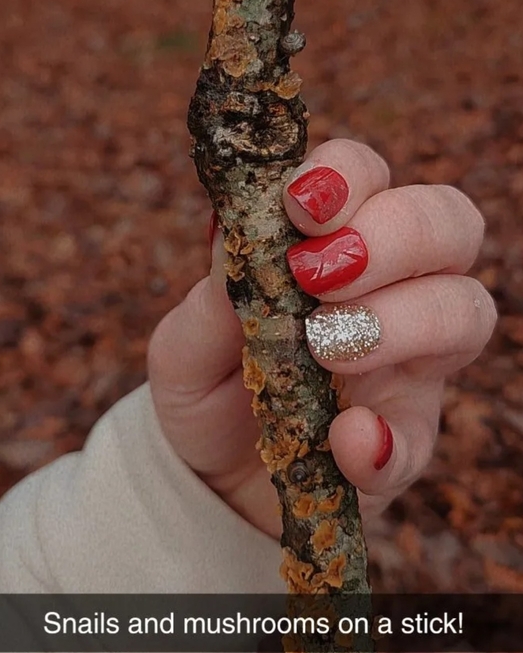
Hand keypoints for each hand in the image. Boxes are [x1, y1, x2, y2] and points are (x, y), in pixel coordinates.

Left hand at [148, 140, 495, 539]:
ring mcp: (411, 361)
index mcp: (335, 240)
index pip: (368, 175)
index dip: (346, 175)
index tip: (298, 208)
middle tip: (318, 275)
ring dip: (403, 320)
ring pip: (467, 309)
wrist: (208, 478)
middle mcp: (391, 287)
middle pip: (449, 222)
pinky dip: (387, 439)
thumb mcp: (184, 343)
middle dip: (393, 235)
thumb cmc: (209, 383)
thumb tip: (235, 238)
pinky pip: (424, 434)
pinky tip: (343, 442)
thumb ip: (210, 298)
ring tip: (324, 348)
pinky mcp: (408, 440)